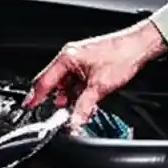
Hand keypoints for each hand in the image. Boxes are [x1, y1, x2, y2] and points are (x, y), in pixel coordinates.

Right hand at [22, 20, 167, 131]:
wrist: (140, 45)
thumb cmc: (122, 55)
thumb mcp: (99, 87)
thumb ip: (83, 106)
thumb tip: (74, 122)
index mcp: (67, 58)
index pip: (43, 81)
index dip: (35, 97)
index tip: (28, 107)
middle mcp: (71, 56)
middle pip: (54, 83)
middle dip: (57, 99)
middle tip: (61, 113)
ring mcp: (80, 58)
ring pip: (67, 82)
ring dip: (70, 96)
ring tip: (79, 107)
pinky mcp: (89, 62)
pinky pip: (77, 79)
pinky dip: (79, 90)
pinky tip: (87, 99)